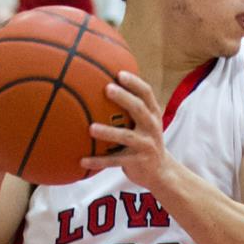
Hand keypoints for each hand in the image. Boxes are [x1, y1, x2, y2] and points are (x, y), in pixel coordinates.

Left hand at [81, 70, 168, 185]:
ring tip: (91, 128)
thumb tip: (106, 84)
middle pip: (138, 109)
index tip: (119, 73)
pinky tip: (83, 160)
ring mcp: (145, 145)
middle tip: (107, 88)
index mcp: (153, 114)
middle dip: (124, 98)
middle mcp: (152, 127)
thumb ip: (133, 107)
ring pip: (126, 136)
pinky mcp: (137, 162)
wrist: (161, 171)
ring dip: (108, 132)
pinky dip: (99, 161)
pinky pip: (115, 161)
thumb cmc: (145, 140)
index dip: (134, 82)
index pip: (146, 93)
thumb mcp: (146, 123)